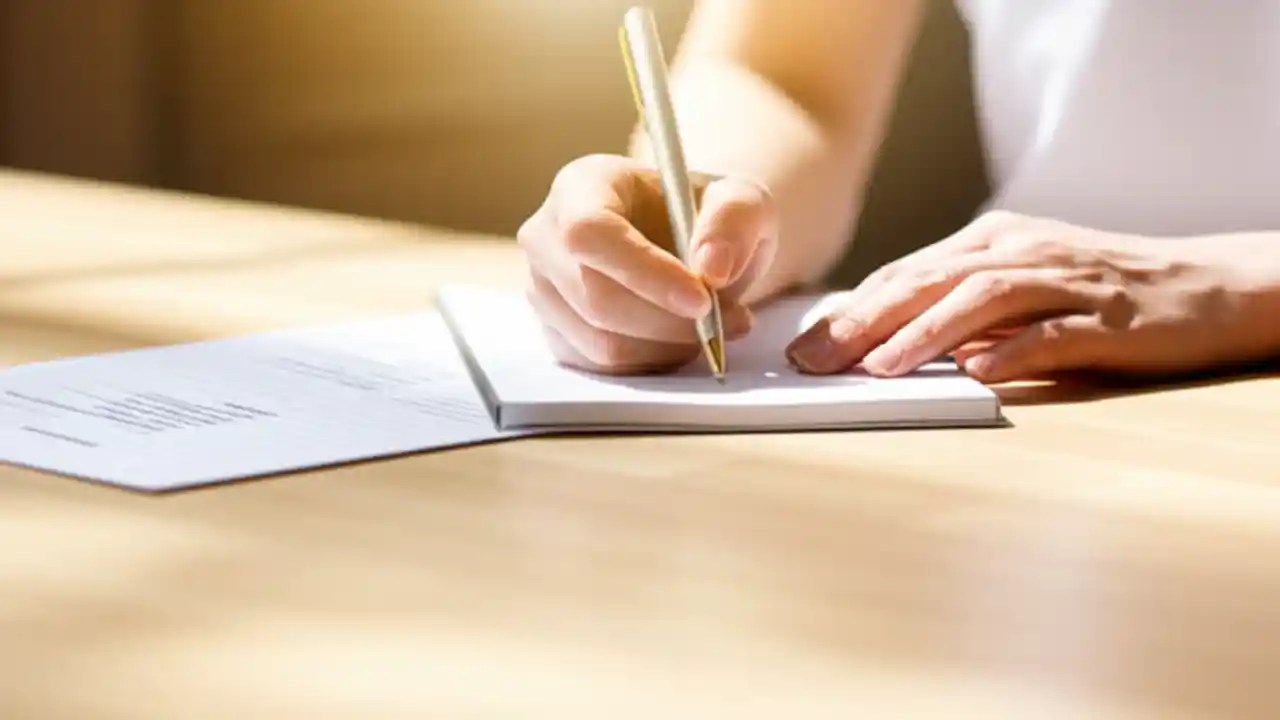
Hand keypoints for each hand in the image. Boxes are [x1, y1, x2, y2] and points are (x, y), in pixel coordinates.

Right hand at [519, 154, 777, 373]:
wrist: (688, 244)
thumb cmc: (705, 215)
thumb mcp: (741, 198)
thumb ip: (734, 219)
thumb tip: (712, 267)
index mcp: (582, 186)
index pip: (590, 233)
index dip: (642, 272)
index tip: (701, 299)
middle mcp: (547, 237)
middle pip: (595, 297)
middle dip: (669, 321)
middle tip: (730, 321)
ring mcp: (543, 290)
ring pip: (601, 342)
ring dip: (668, 346)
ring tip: (710, 327)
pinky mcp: (556, 334)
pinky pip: (604, 368)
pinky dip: (653, 363)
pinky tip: (679, 339)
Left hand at [786, 211, 1279, 381]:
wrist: (1203, 285)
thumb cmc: (1097, 290)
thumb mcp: (1017, 281)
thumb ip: (956, 302)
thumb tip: (881, 337)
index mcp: (992, 241)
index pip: (906, 273)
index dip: (851, 310)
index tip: (807, 346)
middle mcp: (1021, 250)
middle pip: (929, 281)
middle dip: (865, 322)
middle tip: (818, 362)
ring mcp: (1064, 282)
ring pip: (982, 299)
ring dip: (925, 333)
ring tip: (879, 367)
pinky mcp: (1107, 319)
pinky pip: (1052, 333)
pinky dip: (1012, 351)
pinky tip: (977, 373)